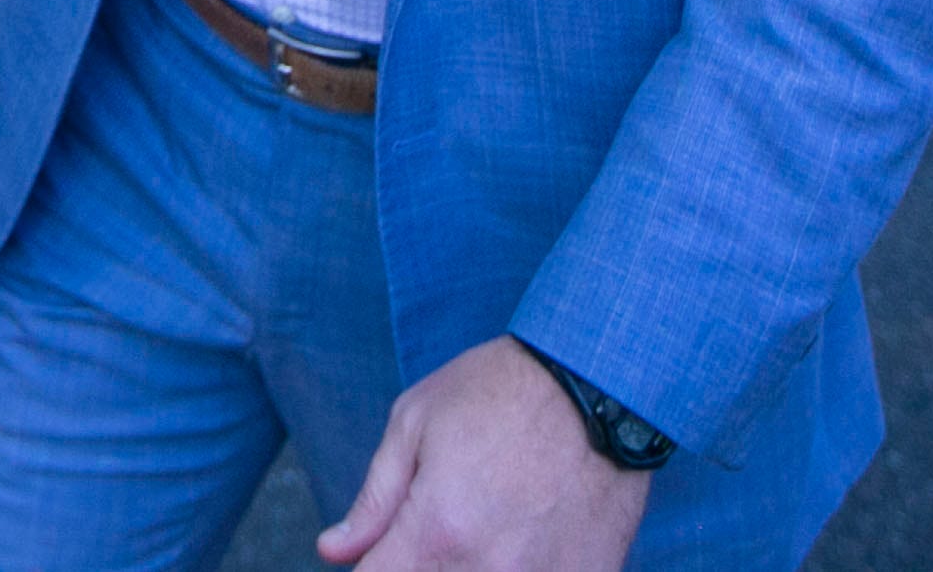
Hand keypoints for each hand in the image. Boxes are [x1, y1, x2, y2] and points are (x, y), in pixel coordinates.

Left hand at [321, 338, 648, 569]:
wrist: (599, 380)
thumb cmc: (500, 390)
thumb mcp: (415, 423)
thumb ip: (374, 500)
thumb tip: (333, 550)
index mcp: (434, 533)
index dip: (374, 566)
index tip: (385, 549)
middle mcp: (487, 571)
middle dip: (419, 565)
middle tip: (439, 526)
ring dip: (466, 567)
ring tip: (484, 524)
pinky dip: (521, 567)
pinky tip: (525, 535)